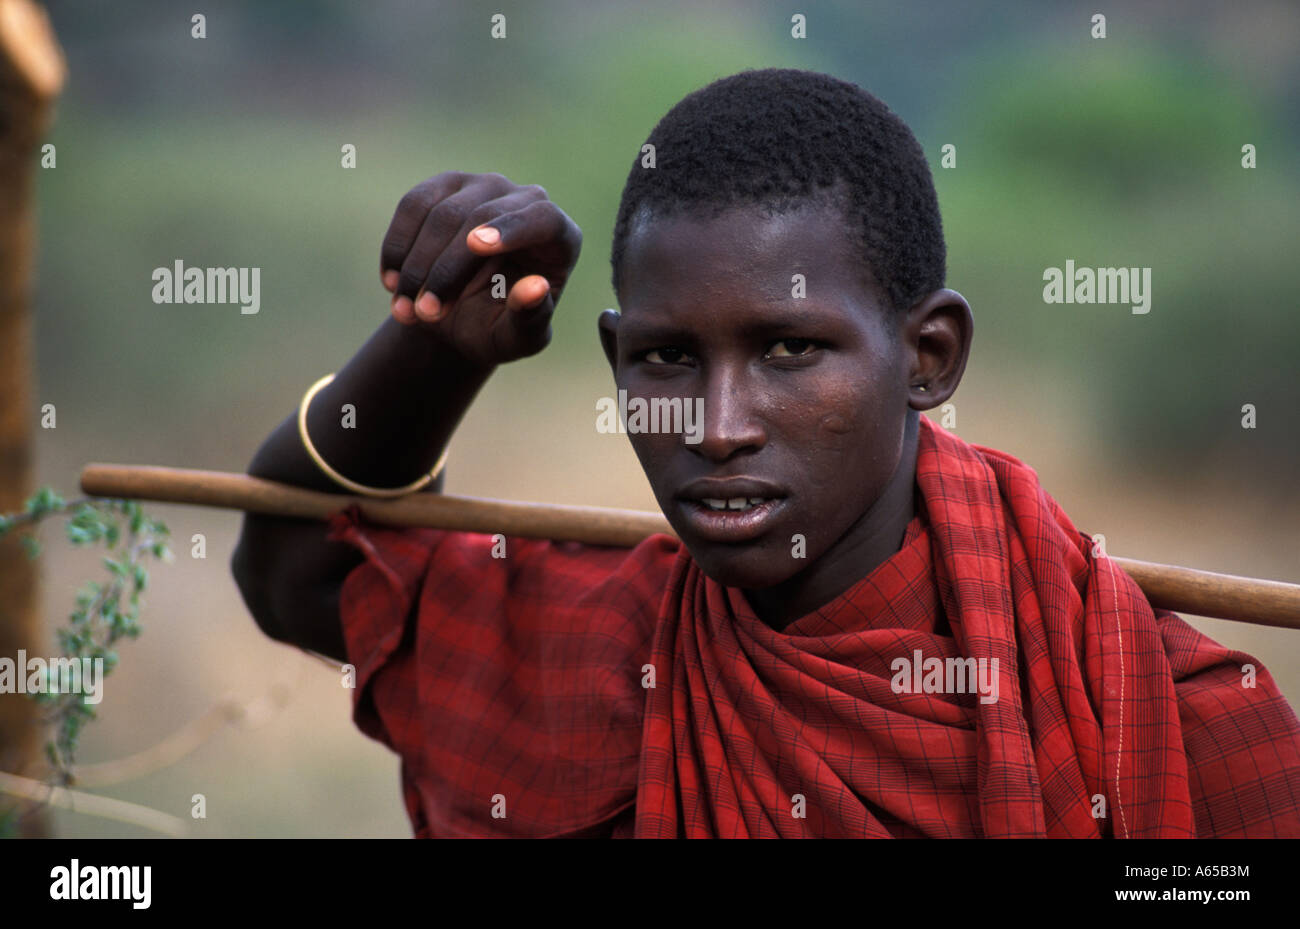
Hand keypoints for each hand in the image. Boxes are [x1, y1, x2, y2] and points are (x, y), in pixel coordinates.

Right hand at [379, 171, 581, 365]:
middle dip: (447, 269)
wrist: (458, 317)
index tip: (476, 246)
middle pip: (483, 218)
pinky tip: (392, 282)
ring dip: (417, 265)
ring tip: (405, 309)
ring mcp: (483, 187)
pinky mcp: (445, 186)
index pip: (542, 217)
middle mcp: (525, 201)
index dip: (511, 228)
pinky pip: (414, 206)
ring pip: (443, 213)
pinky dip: (398, 246)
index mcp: (559, 237)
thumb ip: (531, 319)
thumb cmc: (497, 329)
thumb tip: (536, 288)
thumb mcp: (516, 339)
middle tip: (426, 312)